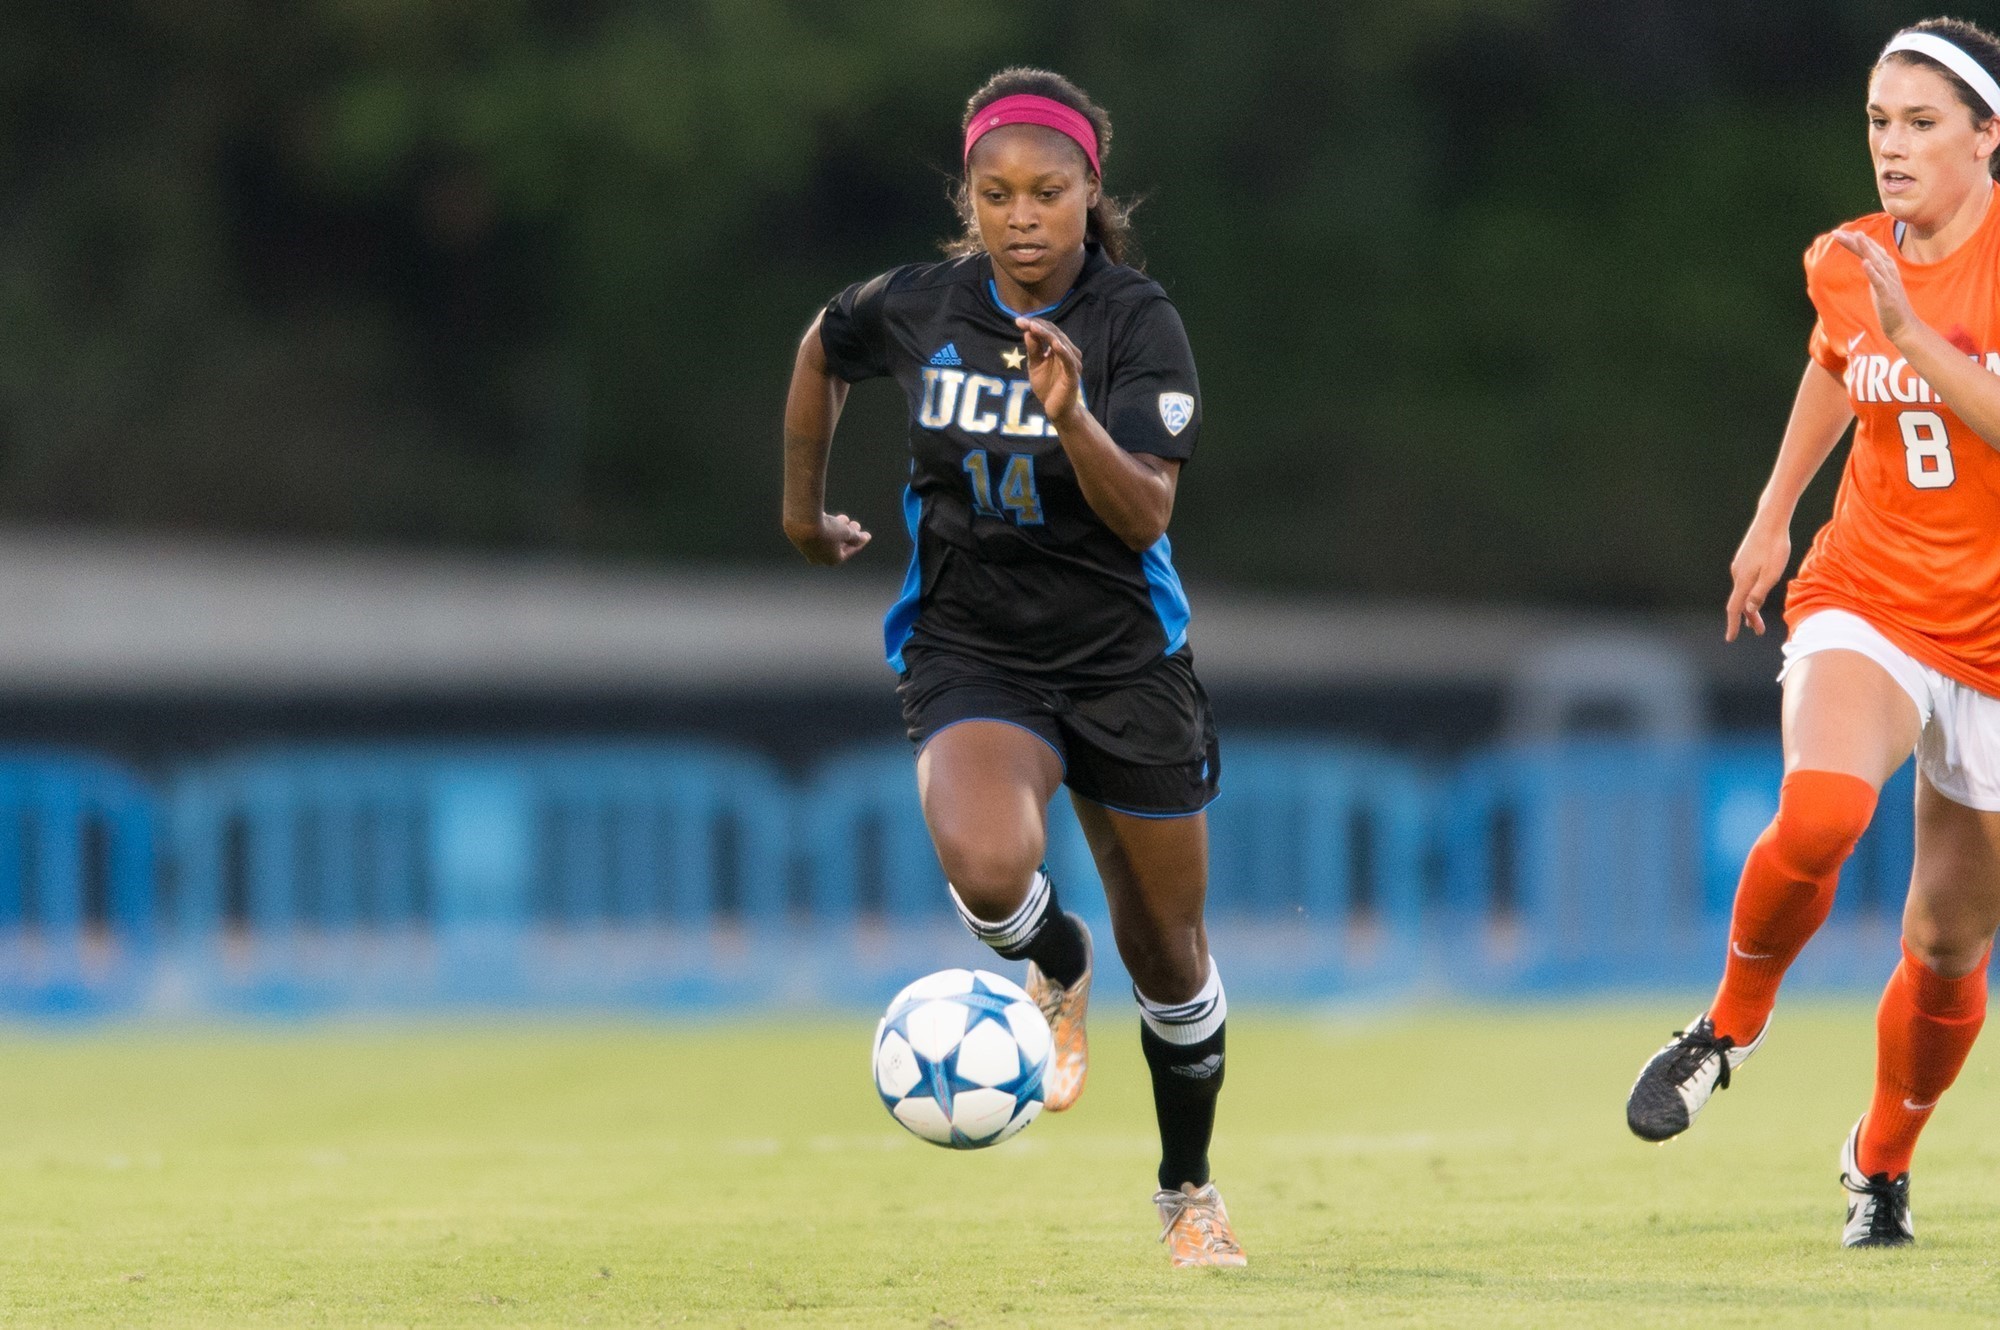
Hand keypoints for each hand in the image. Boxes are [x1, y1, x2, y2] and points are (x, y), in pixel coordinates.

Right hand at [784, 511, 870, 565]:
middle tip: (854, 524)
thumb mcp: (845, 532)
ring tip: (843, 518)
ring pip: (826, 539)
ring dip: (837, 529)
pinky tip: (827, 517)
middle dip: (847, 534)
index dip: (858, 542)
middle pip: (837, 546)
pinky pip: (816, 534)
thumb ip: (855, 537)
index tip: (866, 535)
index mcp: (832, 560)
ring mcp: (808, 549)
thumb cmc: (827, 529)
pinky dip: (824, 527)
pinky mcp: (799, 539)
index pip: (848, 552)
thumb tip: (864, 538)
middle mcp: (819, 558)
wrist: (803, 523)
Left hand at [1017, 315, 1084, 426]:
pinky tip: (1054, 344)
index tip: (1018, 321)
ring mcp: (1072, 362)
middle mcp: (1069, 352)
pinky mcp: (1073, 374)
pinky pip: (1068, 360)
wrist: (1056, 409)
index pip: (1048, 331)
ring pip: (1060, 343)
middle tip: (1021, 321)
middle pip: (1054, 333)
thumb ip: (1033, 350)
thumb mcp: (1035, 365)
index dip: (1034, 324)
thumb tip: (1027, 332)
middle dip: (1037, 326)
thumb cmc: (1047, 386)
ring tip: (1033, 327)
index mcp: (1060, 348)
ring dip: (1047, 334)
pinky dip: (1062, 351)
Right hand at [1725, 516, 1790, 641]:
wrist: (1770, 520)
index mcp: (1743, 580)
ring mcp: (1740, 566)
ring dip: (1750, 605)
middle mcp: (1737, 574)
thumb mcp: (1772, 573)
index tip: (1730, 639)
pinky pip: (1745, 582)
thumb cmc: (1775, 546)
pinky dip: (1750, 593)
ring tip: (1757, 617)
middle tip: (1759, 631)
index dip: (1733, 625)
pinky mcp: (1744, 559)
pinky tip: (1757, 592)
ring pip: (1742, 591)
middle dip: (1748, 618)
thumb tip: (1748, 610)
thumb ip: (1759, 593)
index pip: (1735, 608)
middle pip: (1739, 602)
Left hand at [1832, 228, 1918, 345]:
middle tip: (1837, 232)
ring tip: (1857, 236)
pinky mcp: (1888, 295)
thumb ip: (1873, 272)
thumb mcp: (1879, 284)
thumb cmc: (1890, 306)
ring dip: (1867, 249)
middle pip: (1871, 251)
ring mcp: (1889, 282)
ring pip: (1877, 262)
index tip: (1838, 233)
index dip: (1854, 242)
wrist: (1903, 326)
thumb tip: (1865, 260)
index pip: (1868, 251)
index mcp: (1885, 269)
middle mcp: (1888, 272)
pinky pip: (1880, 281)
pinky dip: (1872, 271)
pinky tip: (1865, 262)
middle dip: (1855, 241)